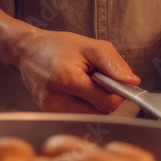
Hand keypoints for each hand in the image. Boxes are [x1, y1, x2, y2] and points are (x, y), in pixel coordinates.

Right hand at [12, 28, 139, 113]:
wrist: (28, 51)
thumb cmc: (58, 46)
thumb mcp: (90, 45)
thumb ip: (113, 64)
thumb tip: (132, 83)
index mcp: (66, 80)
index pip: (106, 101)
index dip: (118, 92)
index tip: (118, 81)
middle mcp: (55, 100)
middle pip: (101, 111)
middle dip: (107, 95)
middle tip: (98, 77)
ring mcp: (51, 110)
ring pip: (92, 115)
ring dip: (96, 100)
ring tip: (86, 81)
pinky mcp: (50, 114)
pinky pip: (80, 114)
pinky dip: (86, 103)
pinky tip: (78, 89)